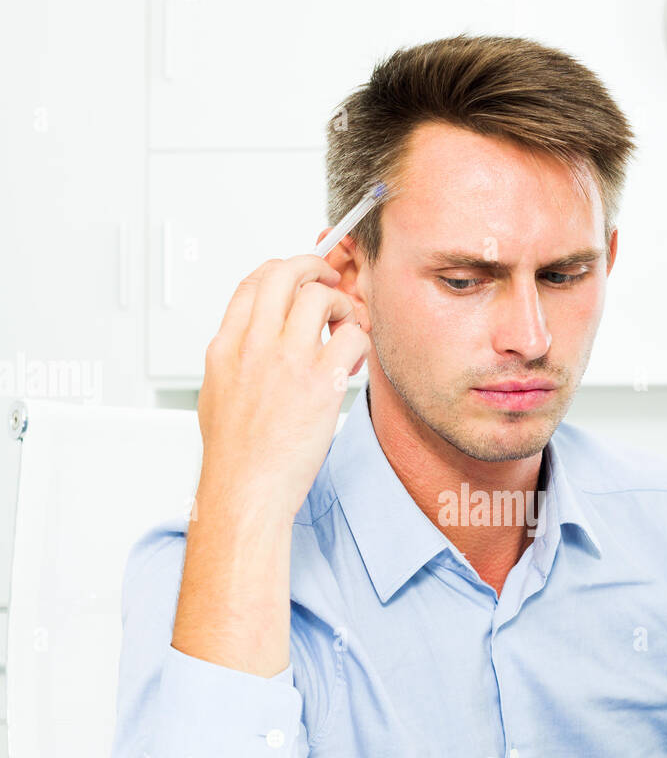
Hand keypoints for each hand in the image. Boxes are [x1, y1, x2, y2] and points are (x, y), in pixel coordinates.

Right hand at [196, 253, 369, 522]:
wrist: (245, 490)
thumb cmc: (235, 454)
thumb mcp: (216, 392)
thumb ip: (235, 357)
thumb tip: (253, 340)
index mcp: (226, 347)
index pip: (252, 283)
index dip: (279, 270)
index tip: (297, 276)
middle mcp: (254, 345)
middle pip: (284, 274)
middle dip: (313, 267)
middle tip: (330, 280)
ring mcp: (287, 360)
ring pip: (320, 297)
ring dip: (341, 305)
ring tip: (345, 327)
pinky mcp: (319, 382)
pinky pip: (351, 337)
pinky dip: (358, 342)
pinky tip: (353, 361)